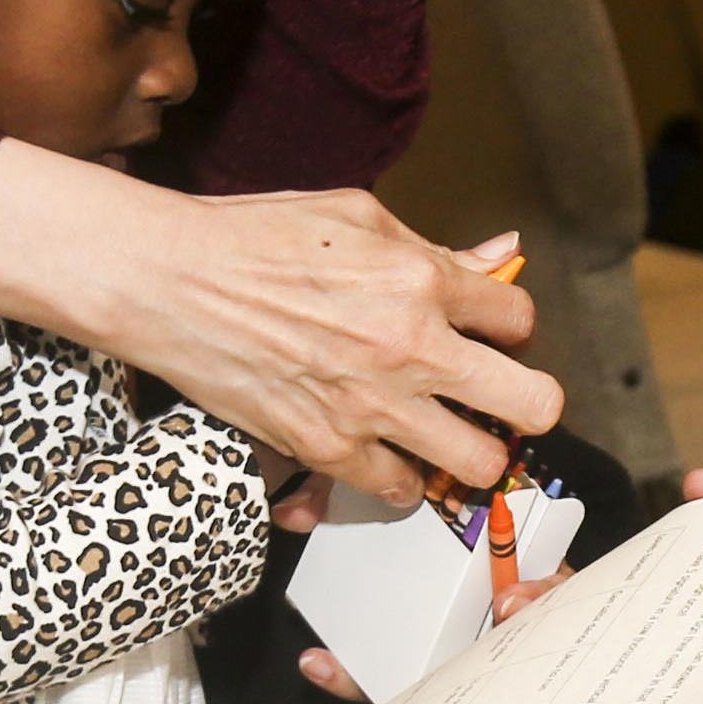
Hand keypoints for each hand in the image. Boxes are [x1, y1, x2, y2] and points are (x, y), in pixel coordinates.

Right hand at [0, 150, 560, 509]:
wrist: (170, 281)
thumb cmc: (251, 237)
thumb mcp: (355, 215)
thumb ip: (435, 247)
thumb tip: (500, 254)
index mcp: (421, 279)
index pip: (519, 319)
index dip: (510, 329)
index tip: (493, 336)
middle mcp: (410, 347)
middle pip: (532, 404)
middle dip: (529, 404)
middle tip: (506, 402)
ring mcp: (372, 406)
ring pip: (479, 464)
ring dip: (474, 452)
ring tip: (453, 436)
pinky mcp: (328, 447)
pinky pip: (401, 489)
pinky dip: (402, 477)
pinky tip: (389, 451)